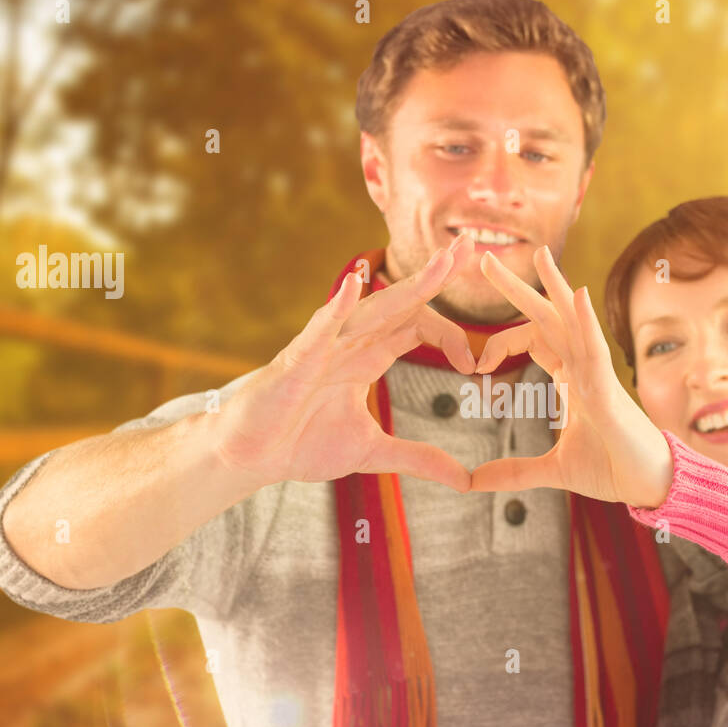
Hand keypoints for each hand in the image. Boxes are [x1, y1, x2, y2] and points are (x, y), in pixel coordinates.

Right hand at [212, 236, 478, 492]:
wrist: (251, 457)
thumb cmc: (302, 443)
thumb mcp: (374, 452)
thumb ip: (419, 459)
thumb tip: (465, 481)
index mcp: (369, 356)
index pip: (419, 326)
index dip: (452, 337)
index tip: (476, 367)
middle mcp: (351, 342)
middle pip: (402, 301)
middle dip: (436, 274)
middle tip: (470, 245)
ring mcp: (324, 347)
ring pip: (372, 307)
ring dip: (408, 284)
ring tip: (441, 260)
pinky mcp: (297, 361)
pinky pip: (320, 329)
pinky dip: (338, 306)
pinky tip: (356, 284)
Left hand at [469, 246, 673, 507]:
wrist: (648, 486)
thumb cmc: (612, 469)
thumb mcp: (553, 471)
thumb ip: (514, 472)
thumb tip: (473, 482)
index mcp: (571, 377)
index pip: (533, 339)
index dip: (501, 343)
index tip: (477, 365)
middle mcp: (583, 367)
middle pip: (546, 317)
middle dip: (516, 288)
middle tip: (485, 259)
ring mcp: (598, 374)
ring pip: (572, 321)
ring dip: (554, 285)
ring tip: (538, 253)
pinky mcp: (609, 390)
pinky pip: (595, 349)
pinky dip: (585, 322)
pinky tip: (576, 296)